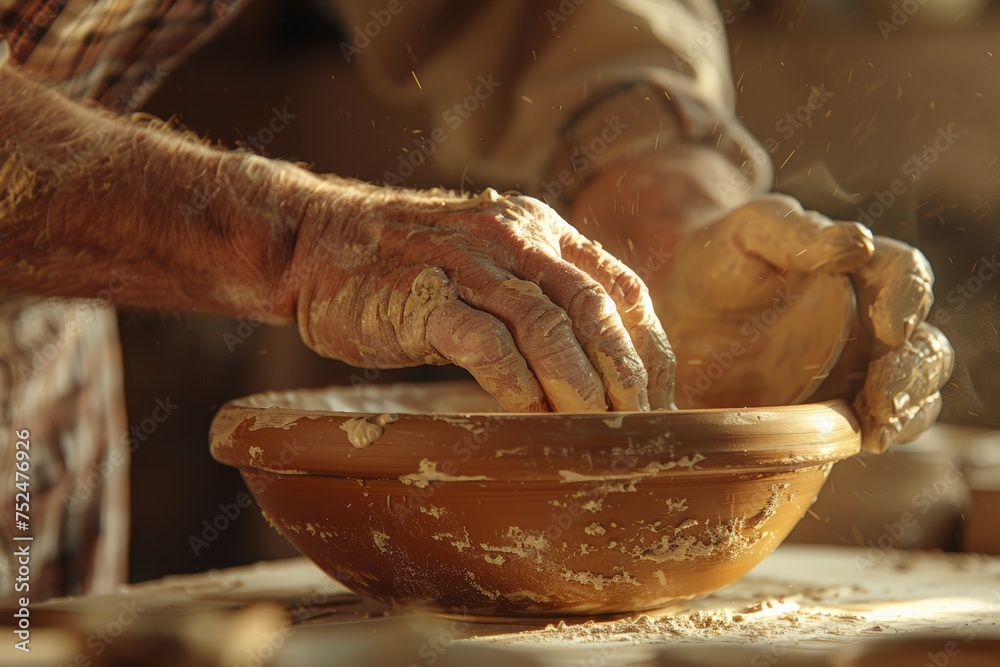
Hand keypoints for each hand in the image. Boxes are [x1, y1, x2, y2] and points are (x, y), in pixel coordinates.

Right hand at [289, 183, 674, 411]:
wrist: (319, 243)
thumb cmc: (409, 269)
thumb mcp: (489, 261)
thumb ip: (540, 293)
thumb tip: (596, 362)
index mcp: (540, 229)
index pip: (621, 288)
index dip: (650, 349)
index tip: (659, 401)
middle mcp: (514, 238)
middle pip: (596, 309)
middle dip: (627, 376)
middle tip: (642, 429)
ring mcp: (468, 264)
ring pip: (548, 326)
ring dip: (580, 386)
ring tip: (596, 434)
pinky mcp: (425, 297)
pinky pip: (487, 344)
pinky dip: (517, 386)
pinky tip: (530, 418)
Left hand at [659, 194, 952, 451]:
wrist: (678, 316)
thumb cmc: (717, 262)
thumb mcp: (745, 234)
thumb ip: (794, 232)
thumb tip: (856, 242)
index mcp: (855, 266)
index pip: (904, 272)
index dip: (909, 295)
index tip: (890, 326)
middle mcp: (869, 317)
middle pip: (923, 341)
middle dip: (915, 367)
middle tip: (886, 390)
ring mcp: (857, 365)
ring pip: (914, 387)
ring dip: (909, 405)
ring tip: (879, 424)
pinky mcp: (836, 406)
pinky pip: (879, 421)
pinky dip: (887, 431)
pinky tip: (866, 438)